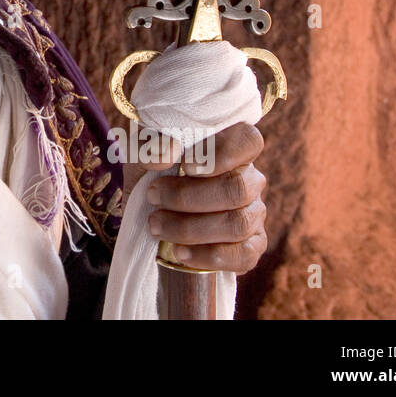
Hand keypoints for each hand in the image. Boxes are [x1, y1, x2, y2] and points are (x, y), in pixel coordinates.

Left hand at [125, 122, 267, 273]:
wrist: (149, 212)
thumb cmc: (152, 173)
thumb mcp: (142, 154)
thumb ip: (150, 147)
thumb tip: (167, 153)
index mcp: (232, 146)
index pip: (248, 141)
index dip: (222, 154)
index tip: (186, 165)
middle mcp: (249, 178)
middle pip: (237, 188)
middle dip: (189, 197)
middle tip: (153, 196)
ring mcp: (253, 213)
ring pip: (238, 223)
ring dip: (191, 228)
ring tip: (156, 226)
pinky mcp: (251, 246)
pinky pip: (244, 255)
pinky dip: (209, 255)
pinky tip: (180, 252)